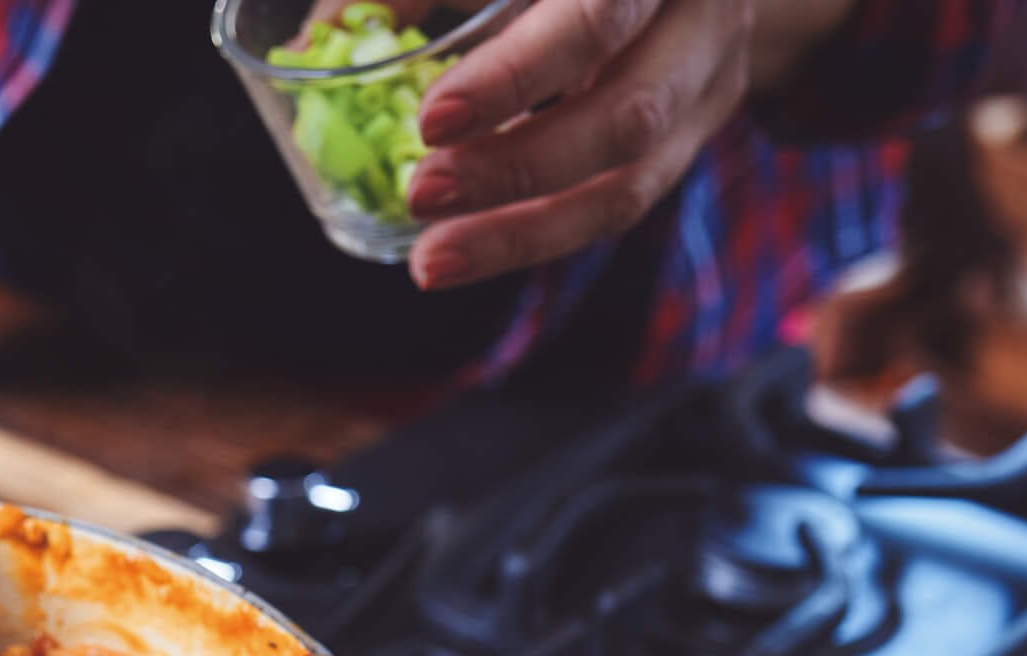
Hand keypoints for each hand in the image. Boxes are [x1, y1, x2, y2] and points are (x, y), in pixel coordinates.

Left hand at [388, 0, 763, 289]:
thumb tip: (319, 37)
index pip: (594, 19)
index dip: (515, 75)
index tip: (435, 119)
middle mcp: (699, 21)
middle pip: (627, 112)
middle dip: (517, 166)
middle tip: (421, 195)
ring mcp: (708, 89)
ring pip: (628, 185)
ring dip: (521, 232)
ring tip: (431, 260)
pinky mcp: (692, 141)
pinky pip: (618, 207)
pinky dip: (537, 234)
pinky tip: (469, 250)